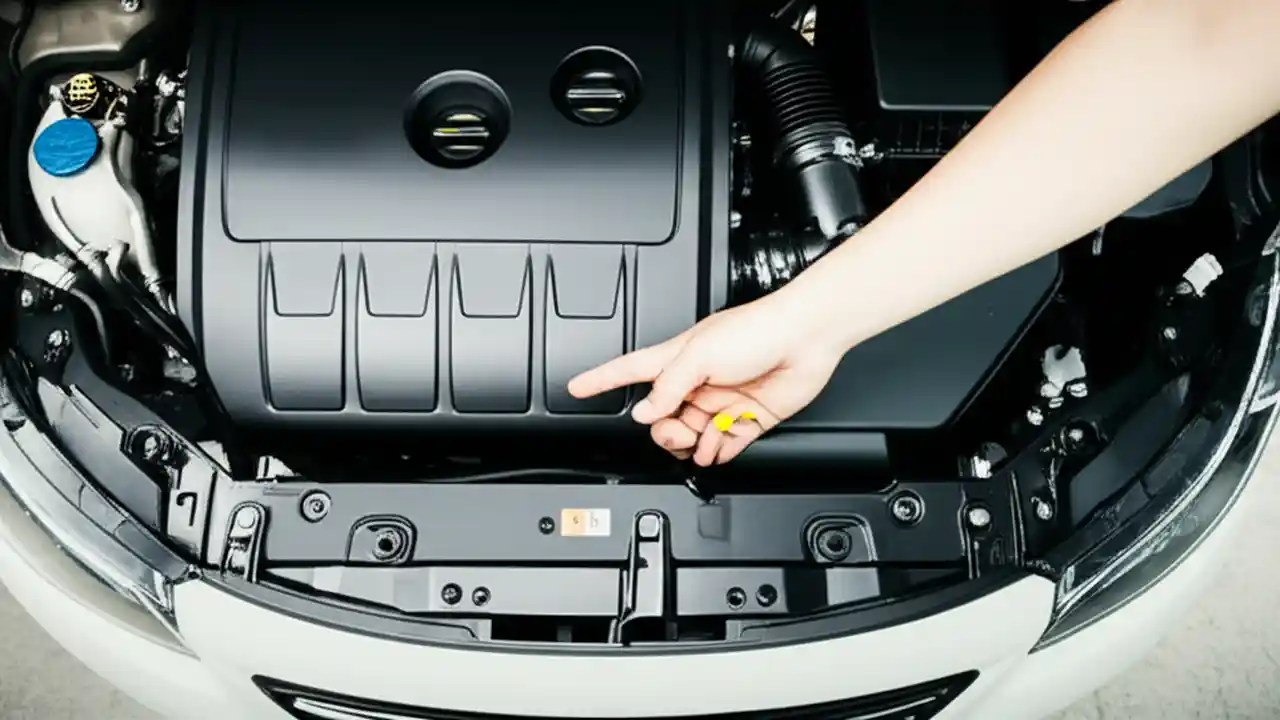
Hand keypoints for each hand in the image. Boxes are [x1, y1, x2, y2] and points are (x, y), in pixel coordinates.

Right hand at [567, 292, 846, 465]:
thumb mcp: (699, 353)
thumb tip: (645, 410)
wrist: (805, 338)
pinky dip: (717, 452)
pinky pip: (724, 444)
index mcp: (679, 358)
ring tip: (699, 444)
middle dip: (662, 431)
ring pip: (691, 435)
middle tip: (674, 432)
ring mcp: (721, 400)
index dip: (601, 379)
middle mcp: (697, 381)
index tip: (576, 388)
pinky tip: (717, 449)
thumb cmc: (756, 330)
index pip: (630, 370)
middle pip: (662, 416)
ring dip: (690, 446)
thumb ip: (668, 385)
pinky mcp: (747, 417)